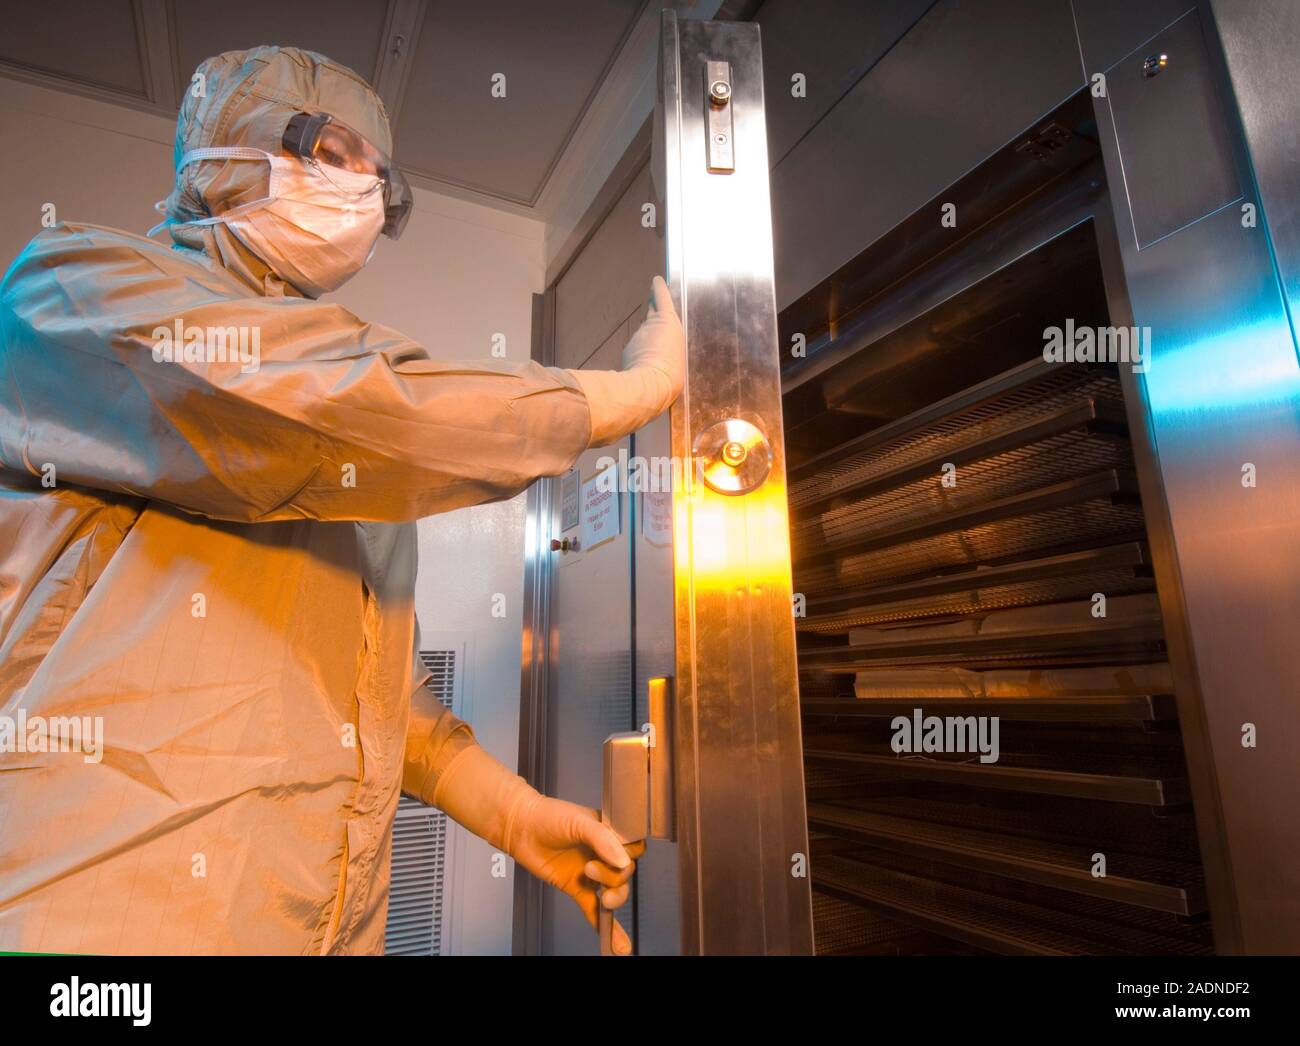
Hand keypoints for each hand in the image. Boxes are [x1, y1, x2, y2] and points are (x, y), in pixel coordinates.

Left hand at [509, 793, 645, 954]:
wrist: (520, 828)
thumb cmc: (549, 816)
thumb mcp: (579, 821)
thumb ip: (603, 840)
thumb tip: (623, 862)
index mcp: (609, 833)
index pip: (634, 849)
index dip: (631, 855)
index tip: (621, 856)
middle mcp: (603, 854)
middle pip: (625, 874)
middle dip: (614, 877)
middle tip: (590, 869)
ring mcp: (591, 873)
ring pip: (614, 892)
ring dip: (614, 899)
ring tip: (602, 898)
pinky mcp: (577, 889)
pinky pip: (595, 911)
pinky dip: (606, 926)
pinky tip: (616, 945)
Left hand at [571, 275, 686, 446]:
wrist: (652, 391)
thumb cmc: (640, 399)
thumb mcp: (619, 399)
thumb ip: (608, 400)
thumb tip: (576, 413)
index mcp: (656, 369)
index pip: (650, 354)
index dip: (649, 349)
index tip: (653, 345)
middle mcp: (660, 352)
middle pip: (655, 335)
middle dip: (656, 328)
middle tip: (659, 316)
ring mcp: (663, 335)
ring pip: (654, 321)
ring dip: (656, 312)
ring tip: (659, 296)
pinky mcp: (666, 322)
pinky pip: (663, 300)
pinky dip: (659, 290)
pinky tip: (657, 279)